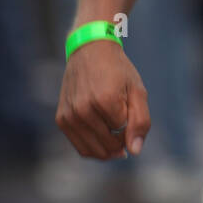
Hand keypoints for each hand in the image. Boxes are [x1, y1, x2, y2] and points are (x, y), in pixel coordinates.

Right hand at [56, 38, 150, 159]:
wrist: (90, 51)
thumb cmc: (117, 71)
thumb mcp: (137, 90)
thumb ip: (140, 121)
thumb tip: (134, 151)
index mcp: (104, 100)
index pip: (123, 131)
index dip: (130, 122)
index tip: (127, 103)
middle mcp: (83, 109)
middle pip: (108, 145)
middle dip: (120, 140)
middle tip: (123, 121)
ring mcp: (69, 116)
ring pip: (94, 151)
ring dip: (108, 147)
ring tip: (114, 130)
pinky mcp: (62, 120)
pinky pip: (81, 148)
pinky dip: (94, 147)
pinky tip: (102, 134)